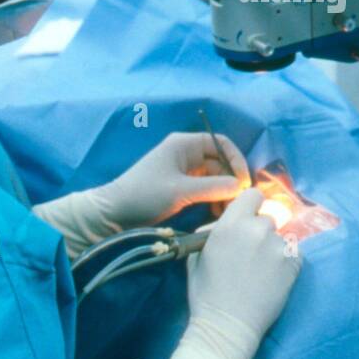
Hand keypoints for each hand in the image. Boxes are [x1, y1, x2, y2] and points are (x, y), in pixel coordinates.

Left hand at [34, 132, 248, 259]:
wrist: (114, 214)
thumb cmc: (144, 194)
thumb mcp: (181, 191)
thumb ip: (213, 187)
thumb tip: (241, 188)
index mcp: (184, 144)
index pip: (221, 144)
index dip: (236, 160)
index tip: (244, 182)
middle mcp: (186, 154)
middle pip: (220, 162)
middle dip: (231, 181)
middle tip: (238, 202)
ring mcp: (184, 171)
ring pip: (215, 178)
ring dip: (223, 193)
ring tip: (225, 212)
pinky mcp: (181, 187)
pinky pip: (205, 189)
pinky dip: (213, 200)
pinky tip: (216, 214)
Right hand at [186, 188, 301, 338]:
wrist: (228, 325)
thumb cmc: (206, 293)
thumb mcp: (198, 256)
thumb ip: (212, 232)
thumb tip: (224, 223)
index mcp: (231, 224)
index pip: (253, 195)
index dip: (251, 207)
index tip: (249, 220)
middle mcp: (257, 229)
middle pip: (268, 218)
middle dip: (261, 233)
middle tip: (252, 255)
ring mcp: (278, 246)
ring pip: (281, 237)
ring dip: (274, 249)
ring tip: (263, 272)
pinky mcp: (294, 263)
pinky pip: (294, 253)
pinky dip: (286, 263)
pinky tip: (273, 279)